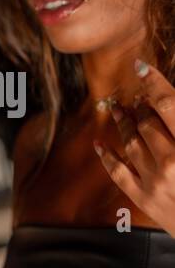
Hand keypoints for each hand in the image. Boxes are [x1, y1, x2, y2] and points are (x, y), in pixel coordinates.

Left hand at [97, 59, 174, 235]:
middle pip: (148, 122)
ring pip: (131, 142)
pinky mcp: (144, 198)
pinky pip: (118, 172)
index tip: (143, 68)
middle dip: (140, 105)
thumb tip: (171, 106)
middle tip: (136, 95)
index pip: (170, 105)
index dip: (154, 83)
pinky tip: (99, 142)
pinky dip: (107, 155)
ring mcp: (156, 181)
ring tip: (118, 109)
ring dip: (123, 122)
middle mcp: (174, 161)